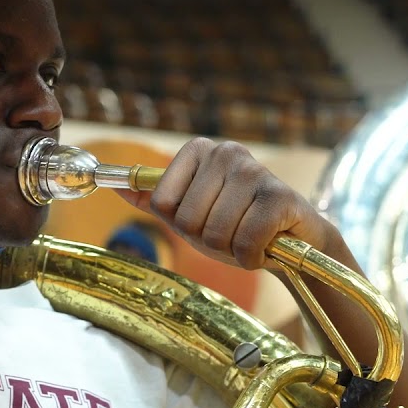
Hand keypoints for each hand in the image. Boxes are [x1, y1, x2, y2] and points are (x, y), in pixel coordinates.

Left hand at [116, 139, 340, 270]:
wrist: (292, 240)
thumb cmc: (236, 224)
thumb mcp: (189, 213)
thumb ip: (154, 199)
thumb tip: (114, 186)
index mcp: (199, 151)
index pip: (163, 200)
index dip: (182, 222)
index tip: (206, 218)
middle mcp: (226, 152)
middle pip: (187, 219)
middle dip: (208, 239)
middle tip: (232, 231)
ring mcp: (255, 171)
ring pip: (216, 233)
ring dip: (232, 250)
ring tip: (250, 237)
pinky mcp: (280, 196)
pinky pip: (246, 242)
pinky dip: (253, 257)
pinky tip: (266, 247)